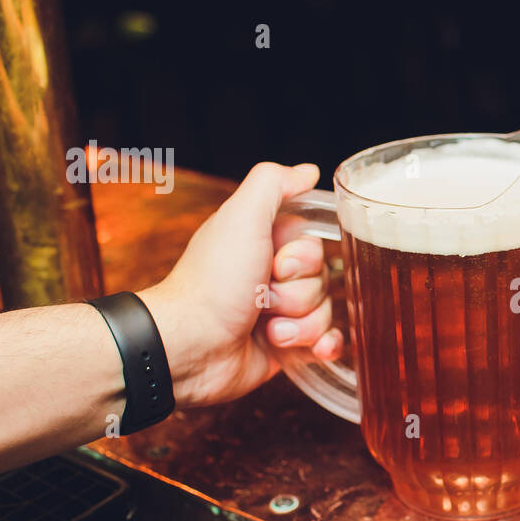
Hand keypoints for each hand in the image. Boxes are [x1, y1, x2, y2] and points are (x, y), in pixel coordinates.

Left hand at [139, 162, 343, 407]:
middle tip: (262, 298)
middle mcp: (272, 276)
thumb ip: (273, 183)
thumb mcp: (241, 218)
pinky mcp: (286, 347)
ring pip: (325, 312)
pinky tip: (309, 350)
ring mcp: (280, 313)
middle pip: (324, 279)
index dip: (303, 258)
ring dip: (301, 324)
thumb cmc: (213, 283)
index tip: (275, 264)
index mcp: (264, 244)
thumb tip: (309, 171)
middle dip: (299, 294)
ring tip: (266, 328)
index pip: (315, 244)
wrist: (192, 347)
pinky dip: (322, 346)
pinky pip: (327, 342)